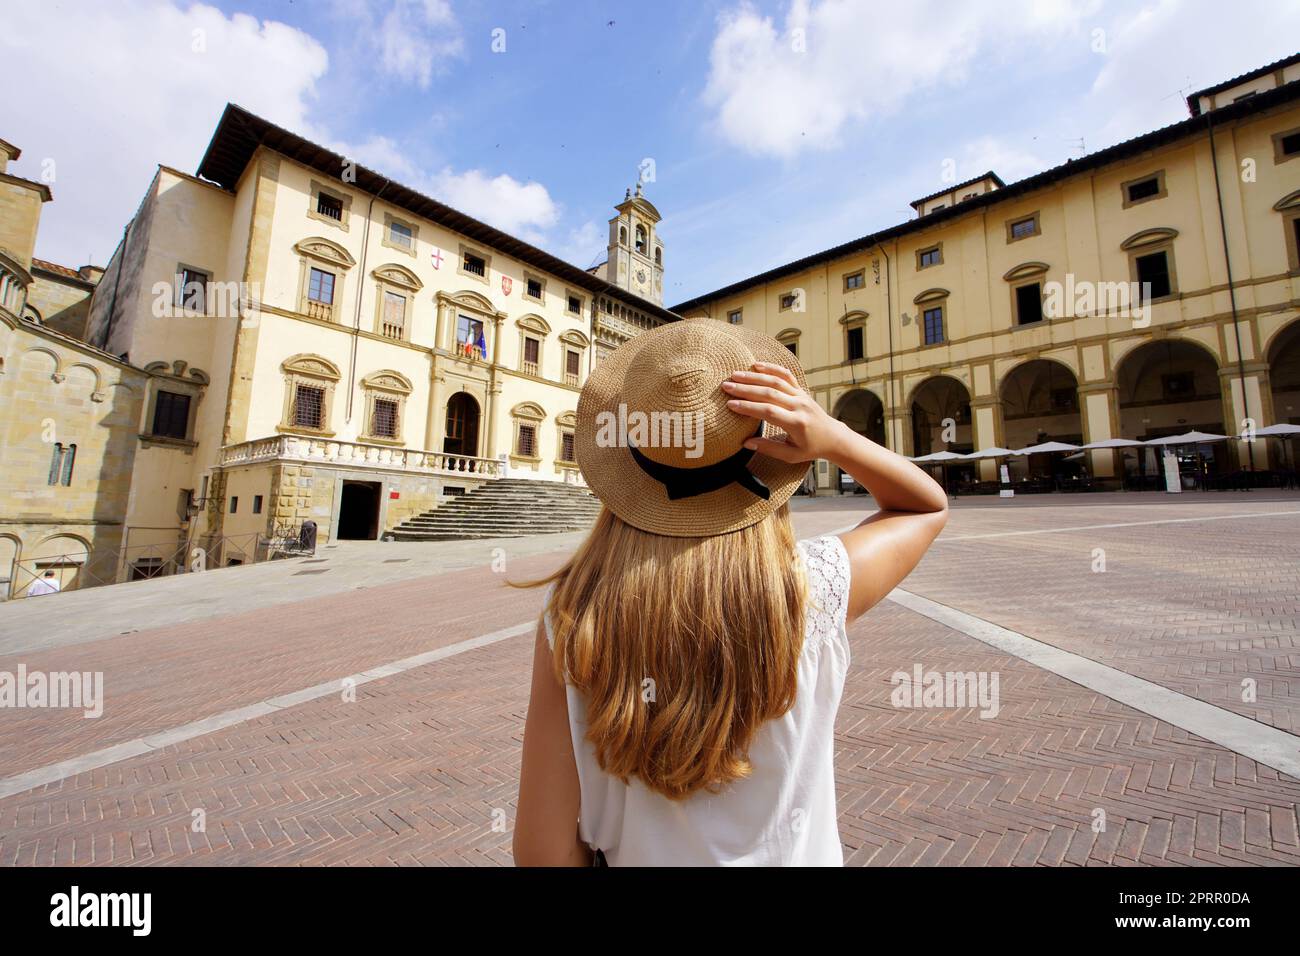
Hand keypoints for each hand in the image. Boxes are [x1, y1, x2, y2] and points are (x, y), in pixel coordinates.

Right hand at [721, 362, 850, 463]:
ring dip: (754, 377)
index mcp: (796, 423)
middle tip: (726, 386)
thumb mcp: (790, 455)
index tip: (730, 405)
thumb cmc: (810, 448)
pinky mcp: (801, 390)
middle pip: (769, 393)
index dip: (748, 407)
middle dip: (746, 389)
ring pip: (775, 381)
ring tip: (735, 375)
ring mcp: (801, 395)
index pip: (768, 411)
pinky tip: (757, 365)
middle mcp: (799, 406)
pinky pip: (786, 375)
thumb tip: (746, 443)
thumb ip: (768, 448)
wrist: (832, 436)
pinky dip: (772, 368)